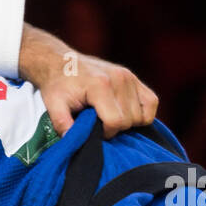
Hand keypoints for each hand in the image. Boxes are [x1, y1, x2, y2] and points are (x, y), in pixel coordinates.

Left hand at [19, 24, 158, 138]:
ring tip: (109, 117)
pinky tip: (126, 115)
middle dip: (115, 128)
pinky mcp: (134, 79)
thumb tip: (72, 142)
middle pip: (130, 120)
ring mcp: (130, 77)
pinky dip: (142, 113)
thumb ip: (62, 124)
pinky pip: (152, 102)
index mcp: (101, 85)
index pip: (116, 121)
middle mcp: (120, 79)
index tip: (93, 129)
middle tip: (98, 123)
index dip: (105, 132)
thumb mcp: (54, 106)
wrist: (62, 63)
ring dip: (127, 122)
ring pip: (142, 114)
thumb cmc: (58, 86)